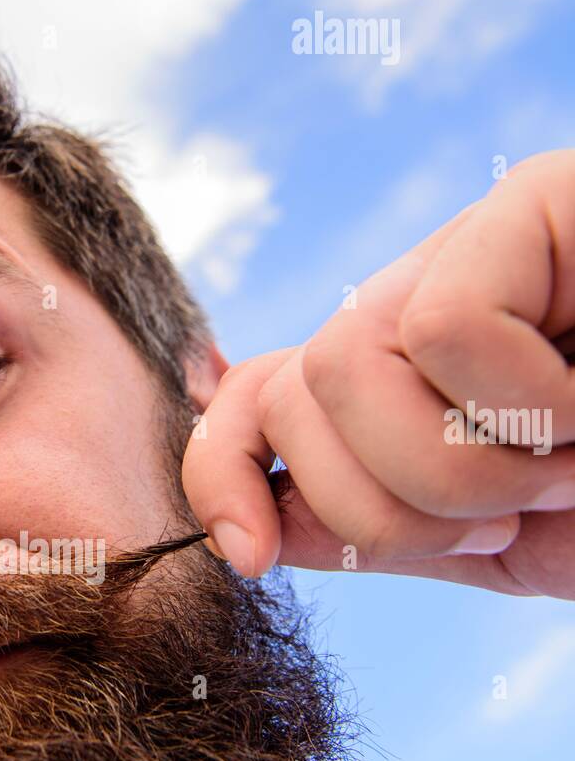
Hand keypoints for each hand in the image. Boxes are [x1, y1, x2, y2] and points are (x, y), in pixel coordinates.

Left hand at [182, 149, 574, 598]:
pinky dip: (521, 403)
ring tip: (563, 462)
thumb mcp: (493, 539)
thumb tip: (248, 524)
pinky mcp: (532, 204)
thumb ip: (375, 525)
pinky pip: (443, 323)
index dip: (221, 472)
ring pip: (346, 361)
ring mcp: (472, 248)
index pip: (256, 399)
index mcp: (399, 387)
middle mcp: (416, 308)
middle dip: (393, 503)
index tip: (247, 556)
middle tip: (513, 505)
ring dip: (465, 467)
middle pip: (296, 395)